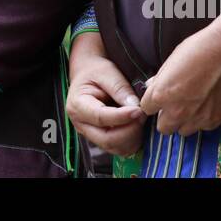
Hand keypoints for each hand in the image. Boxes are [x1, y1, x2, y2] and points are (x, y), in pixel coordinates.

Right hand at [66, 31, 145, 155]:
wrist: (87, 74)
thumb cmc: (96, 72)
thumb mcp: (106, 73)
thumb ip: (119, 88)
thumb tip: (135, 106)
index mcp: (78, 105)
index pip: (101, 118)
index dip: (122, 117)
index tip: (139, 110)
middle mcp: (81, 125)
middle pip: (107, 139)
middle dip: (129, 130)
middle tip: (142, 114)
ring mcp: (91, 135)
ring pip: (115, 147)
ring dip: (132, 137)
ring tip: (139, 118)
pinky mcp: (101, 139)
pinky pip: (119, 149)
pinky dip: (131, 141)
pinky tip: (136, 125)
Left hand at [140, 22, 220, 134]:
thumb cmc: (198, 49)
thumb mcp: (171, 61)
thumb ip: (160, 80)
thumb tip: (152, 87)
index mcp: (162, 95)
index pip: (146, 109)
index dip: (152, 103)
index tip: (159, 98)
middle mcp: (177, 111)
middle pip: (163, 128)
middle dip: (165, 118)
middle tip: (173, 105)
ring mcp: (197, 119)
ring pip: (182, 131)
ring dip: (183, 122)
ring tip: (191, 106)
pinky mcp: (215, 121)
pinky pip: (202, 127)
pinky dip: (201, 119)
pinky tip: (207, 104)